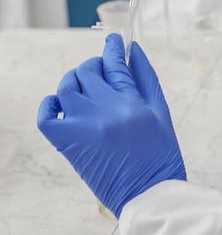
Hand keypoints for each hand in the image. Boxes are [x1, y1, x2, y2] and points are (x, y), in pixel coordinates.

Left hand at [37, 34, 185, 218]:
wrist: (149, 194)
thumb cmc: (161, 152)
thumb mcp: (160, 110)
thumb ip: (146, 76)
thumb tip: (132, 49)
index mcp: (130, 101)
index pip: (114, 61)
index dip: (112, 46)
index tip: (113, 40)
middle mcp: (104, 111)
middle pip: (88, 70)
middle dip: (95, 64)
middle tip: (103, 70)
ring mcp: (83, 128)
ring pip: (66, 87)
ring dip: (74, 81)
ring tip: (84, 87)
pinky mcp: (69, 145)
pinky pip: (47, 117)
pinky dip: (50, 105)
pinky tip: (61, 104)